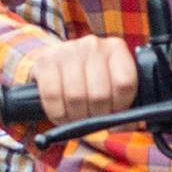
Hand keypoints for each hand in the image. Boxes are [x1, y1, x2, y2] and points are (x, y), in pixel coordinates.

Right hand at [17, 34, 137, 125]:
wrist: (57, 62)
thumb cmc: (90, 79)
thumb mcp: (110, 82)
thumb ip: (123, 103)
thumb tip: (124, 125)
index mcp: (116, 48)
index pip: (125, 84)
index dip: (121, 107)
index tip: (114, 113)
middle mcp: (93, 45)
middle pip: (100, 95)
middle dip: (97, 115)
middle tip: (93, 118)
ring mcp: (68, 50)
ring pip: (76, 98)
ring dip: (76, 117)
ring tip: (78, 117)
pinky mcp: (45, 61)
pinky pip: (52, 97)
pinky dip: (58, 114)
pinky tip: (62, 114)